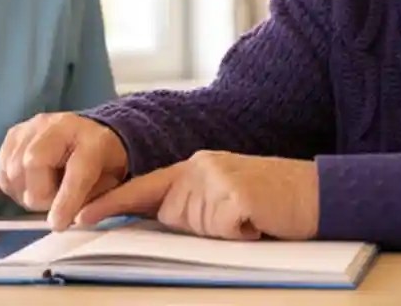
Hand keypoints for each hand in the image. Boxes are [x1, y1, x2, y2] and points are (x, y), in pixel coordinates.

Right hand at [0, 113, 127, 229]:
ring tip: (43, 192)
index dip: (66, 200)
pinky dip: (13, 186)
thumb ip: (98, 203)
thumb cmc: (101, 164)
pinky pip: (2, 169)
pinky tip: (29, 186)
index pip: (77, 170)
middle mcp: (59, 126)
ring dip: (26, 192)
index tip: (58, 224)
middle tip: (52, 204)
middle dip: (39, 194)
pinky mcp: (14, 134)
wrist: (88, 137)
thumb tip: (75, 219)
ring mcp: (32, 127)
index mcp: (93, 139)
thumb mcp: (112, 185)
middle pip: (34, 161)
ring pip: (14, 168)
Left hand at [76, 151, 318, 240]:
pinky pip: (224, 230)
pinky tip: (260, 222)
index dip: (112, 203)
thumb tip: (157, 221)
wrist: (319, 193)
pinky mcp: (235, 195)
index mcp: (195, 167)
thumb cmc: (272, 204)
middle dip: (196, 228)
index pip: (144, 188)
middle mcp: (201, 167)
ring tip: (252, 220)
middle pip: (172, 214)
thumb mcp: (224, 199)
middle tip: (238, 221)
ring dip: (224, 233)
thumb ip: (191, 206)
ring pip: (197, 225)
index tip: (81, 216)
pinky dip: (242, 234)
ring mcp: (217, 178)